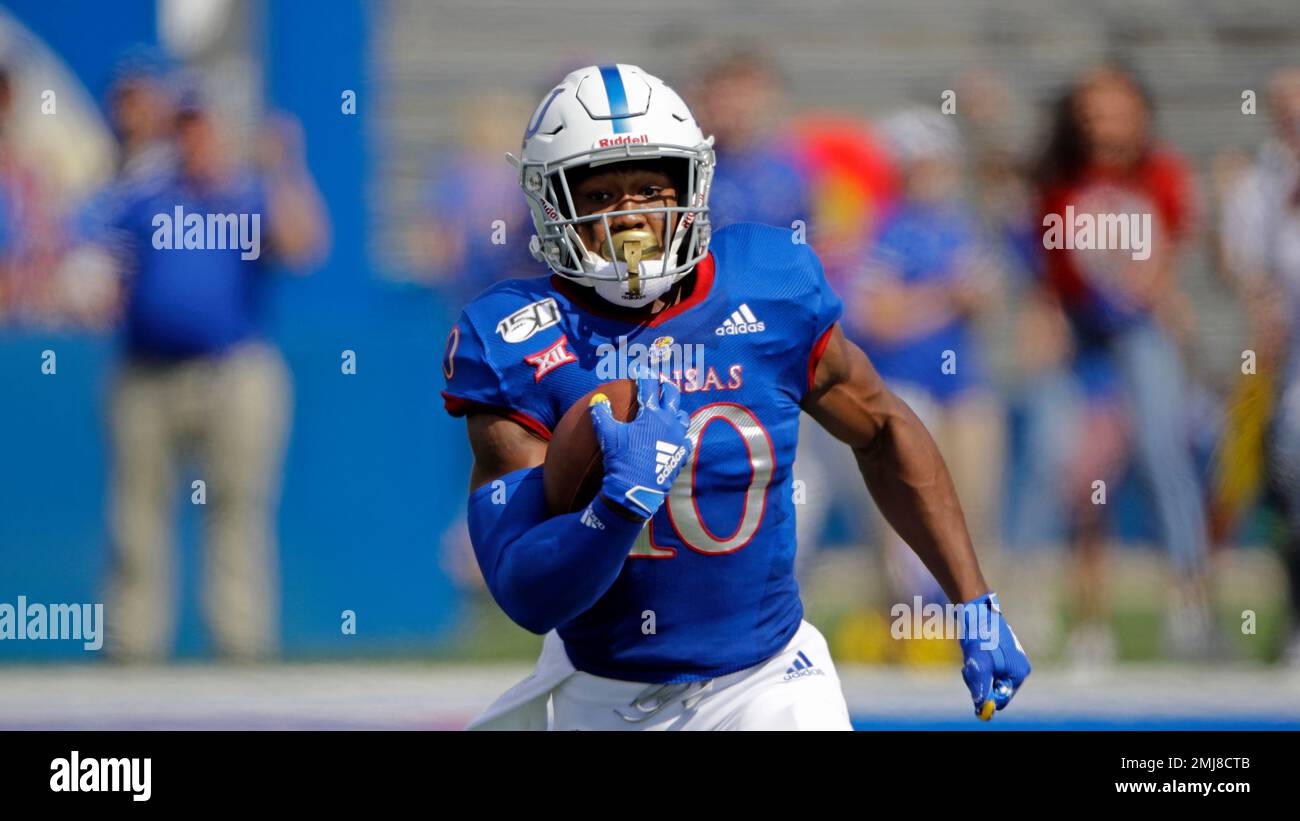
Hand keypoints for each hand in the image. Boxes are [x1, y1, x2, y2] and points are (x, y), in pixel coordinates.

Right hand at [588, 372, 691, 519]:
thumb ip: (602, 414)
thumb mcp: (608, 435)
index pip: (649, 387)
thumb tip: (597, 400)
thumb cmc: (621, 459)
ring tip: (671, 410)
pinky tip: (675, 437)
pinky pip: (685, 439)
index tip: (642, 371)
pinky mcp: (681, 453)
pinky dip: (680, 435)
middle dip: (666, 386)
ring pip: (682, 416)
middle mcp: (668, 422)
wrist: (637, 488)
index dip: (644, 376)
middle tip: (662, 384)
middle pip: (672, 395)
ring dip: (676, 410)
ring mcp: (678, 437)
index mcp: (651, 414)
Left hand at [958, 592, 1030, 720]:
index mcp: (1019, 674)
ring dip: (977, 672)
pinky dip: (978, 663)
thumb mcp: (979, 667)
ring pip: (990, 677)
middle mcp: (1019, 668)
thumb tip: (982, 710)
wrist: (977, 611)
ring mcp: (1011, 659)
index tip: (973, 684)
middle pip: (996, 688)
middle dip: (981, 681)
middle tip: (969, 669)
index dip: (985, 695)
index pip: (1002, 698)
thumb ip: (982, 689)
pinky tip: (974, 650)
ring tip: (972, 657)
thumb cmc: (981, 639)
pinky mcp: (1002, 652)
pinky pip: (988, 667)